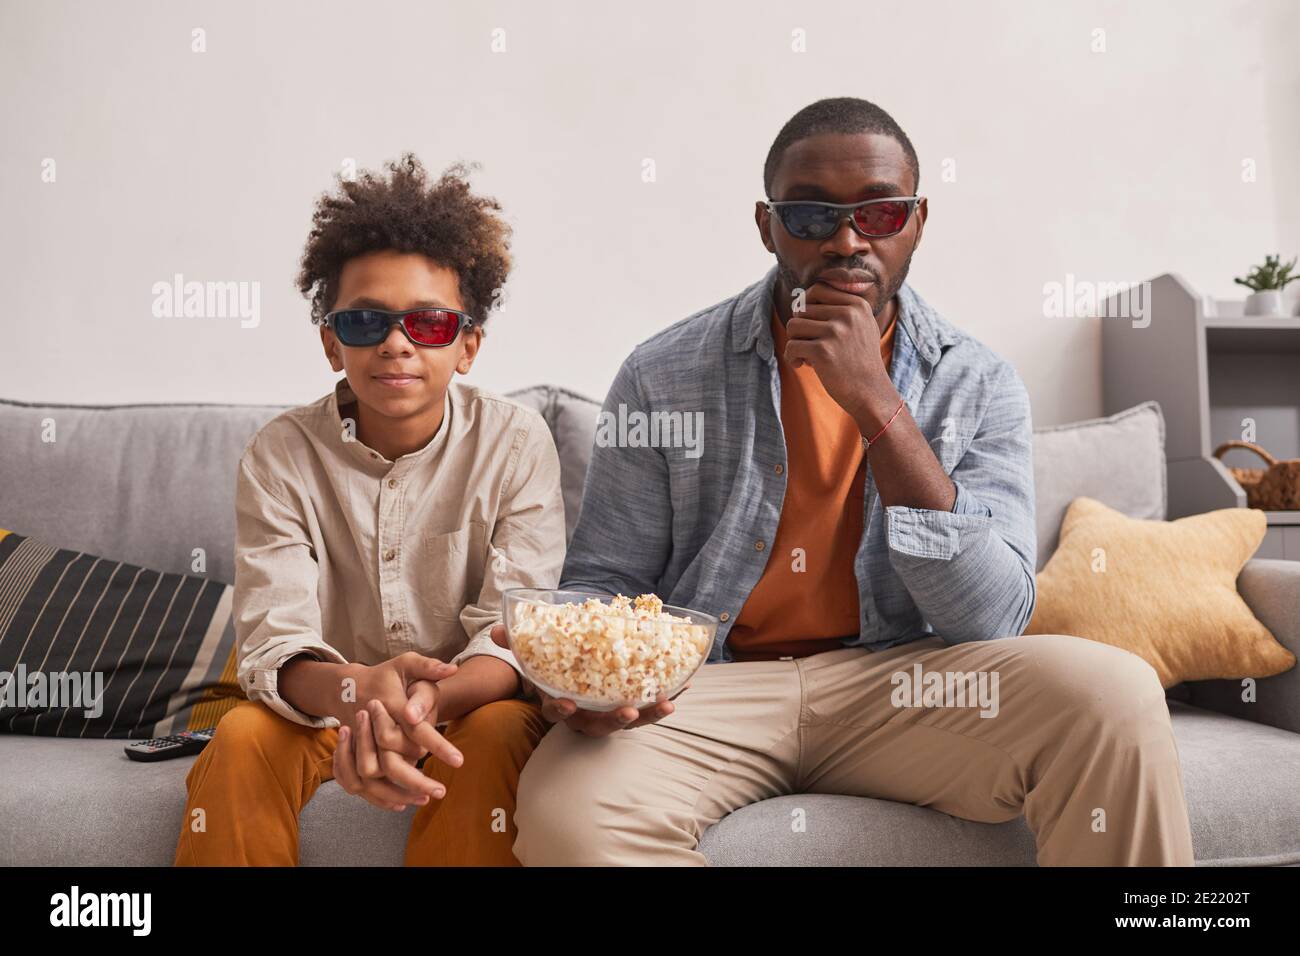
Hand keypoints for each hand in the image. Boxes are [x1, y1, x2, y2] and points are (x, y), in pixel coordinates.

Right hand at [332, 654, 463, 811]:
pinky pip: (364, 784)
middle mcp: (372, 729)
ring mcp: (360, 744)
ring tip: (427, 798)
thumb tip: (452, 669)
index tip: (459, 761)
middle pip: (393, 762)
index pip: (417, 730)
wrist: (348, 686)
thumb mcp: (405, 664)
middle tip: (442, 791)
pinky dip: (382, 795)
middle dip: (417, 780)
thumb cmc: (385, 676)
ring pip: (377, 777)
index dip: (438, 745)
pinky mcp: (354, 756)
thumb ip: (428, 667)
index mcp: (390, 706)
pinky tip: (403, 803)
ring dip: (401, 791)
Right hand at [489, 622, 685, 736]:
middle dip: (614, 721)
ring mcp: (609, 715)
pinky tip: (683, 686)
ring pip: (629, 722)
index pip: (556, 712)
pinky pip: (648, 709)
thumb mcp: (534, 659)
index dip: (560, 710)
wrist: (570, 683)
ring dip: (648, 715)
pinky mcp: (629, 709)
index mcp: (560, 704)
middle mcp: (585, 716)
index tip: (564, 703)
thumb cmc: (553, 671)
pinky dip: (664, 700)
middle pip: (599, 725)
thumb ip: (517, 645)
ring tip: (667, 703)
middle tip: (627, 712)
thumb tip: (498, 630)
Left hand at [784, 280, 895, 427]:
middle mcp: (848, 314)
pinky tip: (801, 365)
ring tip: (806, 355)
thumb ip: (841, 307)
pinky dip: (791, 358)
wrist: (871, 392)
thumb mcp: (862, 326)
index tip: (809, 323)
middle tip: (810, 345)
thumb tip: (803, 296)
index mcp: (857, 305)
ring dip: (795, 342)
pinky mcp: (823, 351)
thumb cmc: (860, 361)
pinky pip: (791, 346)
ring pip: (793, 326)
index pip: (818, 289)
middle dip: (801, 329)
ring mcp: (836, 332)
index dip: (806, 304)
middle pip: (802, 309)